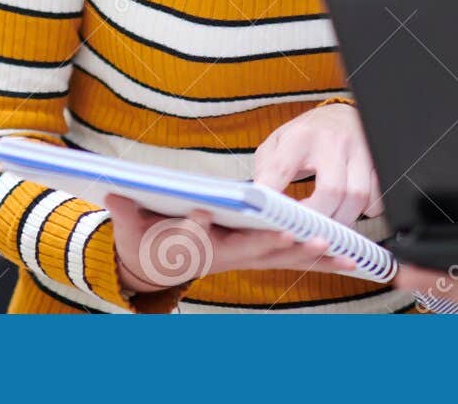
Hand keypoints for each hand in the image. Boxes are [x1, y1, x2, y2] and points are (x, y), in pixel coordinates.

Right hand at [106, 194, 355, 295]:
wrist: (153, 266)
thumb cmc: (144, 241)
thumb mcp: (129, 226)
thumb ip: (125, 210)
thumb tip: (110, 192)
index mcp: (190, 244)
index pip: (195, 234)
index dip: (199, 225)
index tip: (203, 214)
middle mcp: (223, 255)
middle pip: (250, 248)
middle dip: (274, 242)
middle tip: (296, 235)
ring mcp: (243, 257)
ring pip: (279, 257)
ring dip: (309, 254)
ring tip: (339, 250)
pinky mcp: (256, 256)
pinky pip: (291, 258)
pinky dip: (317, 256)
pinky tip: (346, 256)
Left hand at [253, 102, 382, 224]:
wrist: (340, 115)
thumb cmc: (306, 134)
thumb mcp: (278, 142)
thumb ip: (266, 170)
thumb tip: (260, 202)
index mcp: (301, 136)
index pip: (282, 169)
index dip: (273, 194)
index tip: (269, 214)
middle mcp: (332, 142)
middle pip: (331, 191)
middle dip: (319, 218)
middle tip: (307, 230)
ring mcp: (359, 151)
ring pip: (358, 197)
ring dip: (342, 219)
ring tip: (328, 225)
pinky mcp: (377, 163)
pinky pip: (378, 197)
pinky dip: (366, 211)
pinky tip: (350, 210)